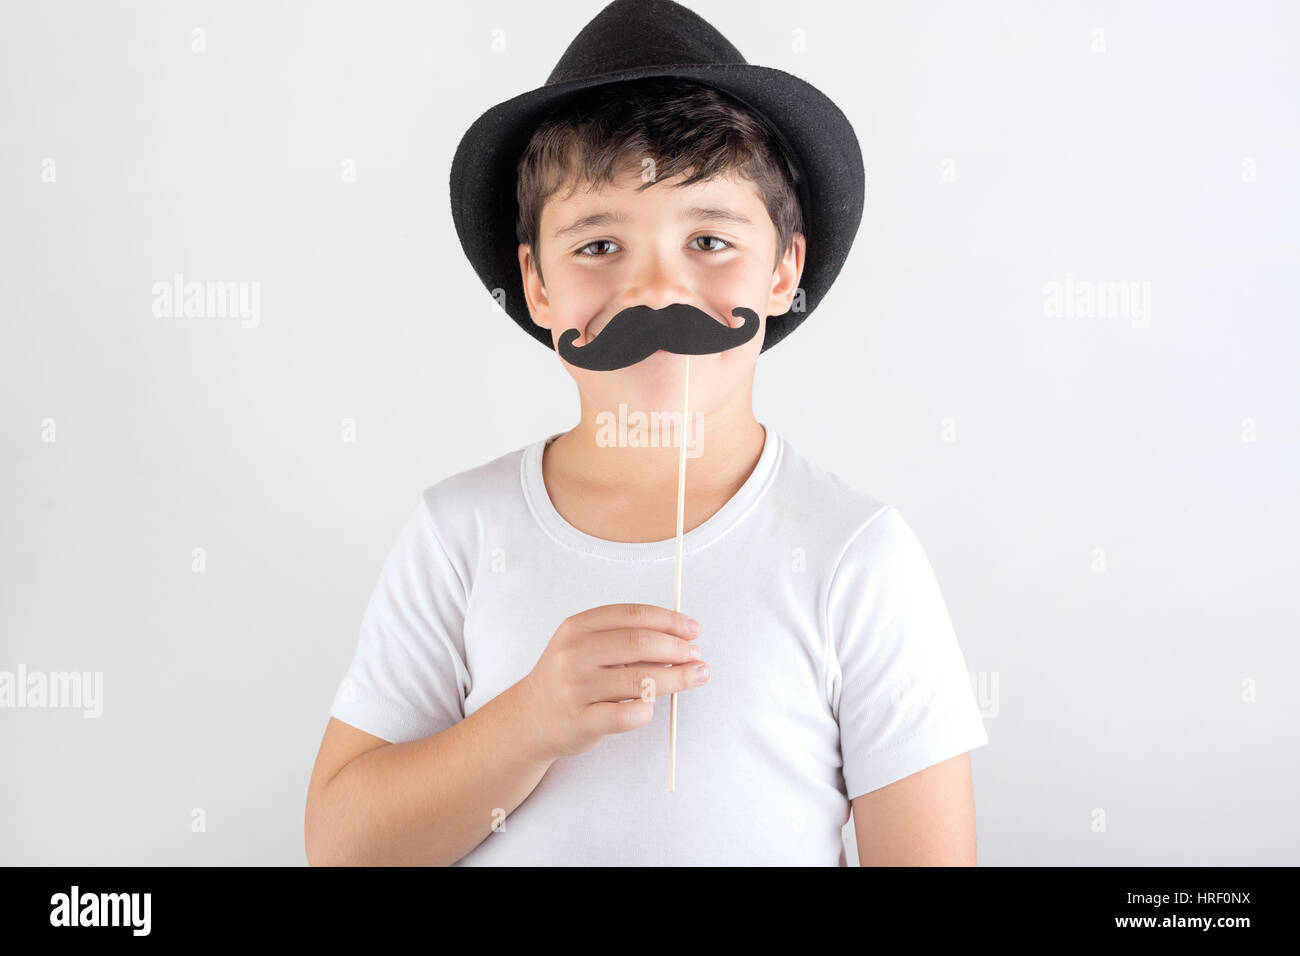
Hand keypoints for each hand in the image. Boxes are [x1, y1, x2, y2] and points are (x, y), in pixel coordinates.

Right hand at [517, 603, 708, 758]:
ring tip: (694, 677)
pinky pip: (628, 716)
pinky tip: (651, 708)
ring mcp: (576, 688)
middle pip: (639, 643)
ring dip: (676, 678)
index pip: (632, 615)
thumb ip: (625, 639)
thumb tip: (682, 639)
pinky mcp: (581, 722)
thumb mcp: (586, 647)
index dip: (669, 620)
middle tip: (697, 656)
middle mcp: (573, 654)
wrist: (530, 717)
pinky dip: (647, 711)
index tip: (693, 630)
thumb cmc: (570, 677)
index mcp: (577, 627)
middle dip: (677, 648)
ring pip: (640, 681)